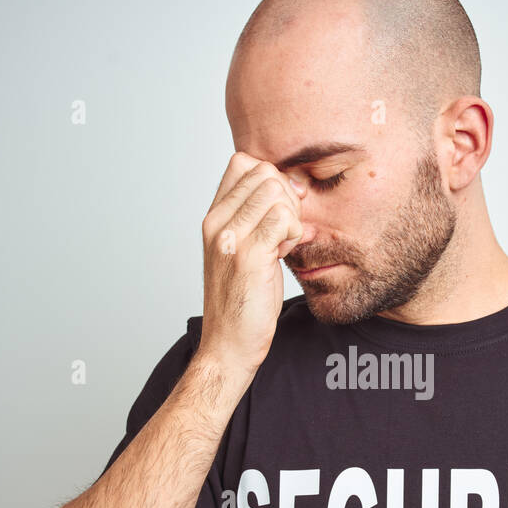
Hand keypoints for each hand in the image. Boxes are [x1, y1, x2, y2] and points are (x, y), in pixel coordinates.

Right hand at [196, 152, 304, 372]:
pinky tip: (285, 253)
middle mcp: (217, 222)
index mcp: (213, 218)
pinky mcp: (249, 256)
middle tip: (284, 230)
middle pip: (264, 172)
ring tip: (282, 244)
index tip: (278, 210)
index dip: (271, 178)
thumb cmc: (240, 300)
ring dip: (292, 216)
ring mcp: (230, 238)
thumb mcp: (240, 250)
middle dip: (286, 196)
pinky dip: (294, 233)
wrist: (228, 344)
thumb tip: (286, 186)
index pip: (243, 163)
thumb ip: (253, 218)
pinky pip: (284, 218)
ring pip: (276, 191)